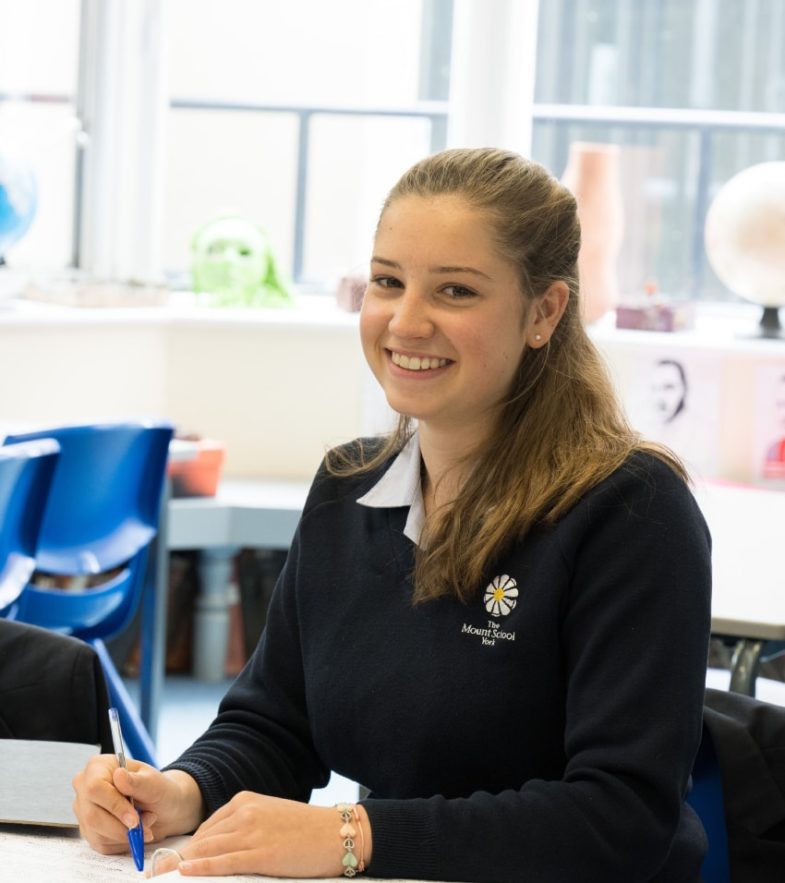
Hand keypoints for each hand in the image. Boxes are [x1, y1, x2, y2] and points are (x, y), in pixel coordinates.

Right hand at [72, 754, 203, 854]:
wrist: (163, 806)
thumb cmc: (157, 789)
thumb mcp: (153, 782)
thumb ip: (136, 781)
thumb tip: (119, 775)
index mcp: (98, 767)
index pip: (95, 788)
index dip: (114, 806)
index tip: (134, 819)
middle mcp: (84, 787)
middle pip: (92, 815)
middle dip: (121, 826)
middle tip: (144, 827)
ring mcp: (83, 810)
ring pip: (96, 832)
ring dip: (125, 834)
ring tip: (145, 823)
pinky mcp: (88, 830)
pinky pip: (101, 844)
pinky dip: (122, 842)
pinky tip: (135, 831)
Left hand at [151, 793, 370, 877]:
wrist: (336, 833)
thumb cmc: (304, 829)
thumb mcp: (269, 817)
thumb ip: (243, 827)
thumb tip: (213, 849)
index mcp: (245, 801)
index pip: (207, 826)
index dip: (186, 846)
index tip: (168, 861)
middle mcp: (245, 812)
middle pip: (202, 839)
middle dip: (177, 857)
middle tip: (152, 871)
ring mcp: (252, 832)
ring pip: (208, 850)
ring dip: (182, 865)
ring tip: (160, 876)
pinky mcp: (261, 853)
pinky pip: (223, 862)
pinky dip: (201, 868)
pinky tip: (185, 873)